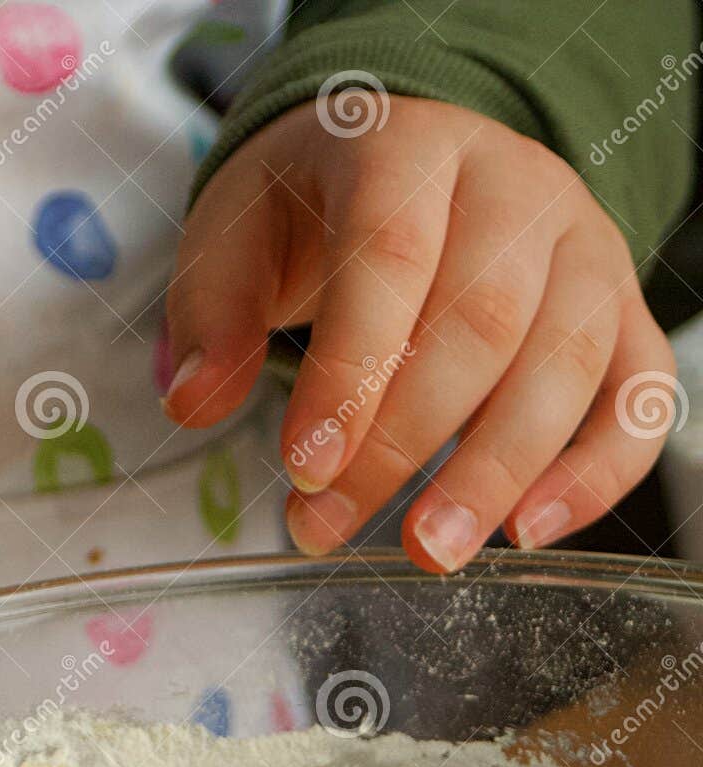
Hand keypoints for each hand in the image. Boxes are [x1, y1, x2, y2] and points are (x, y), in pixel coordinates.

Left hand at [162, 96, 674, 571]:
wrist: (402, 155)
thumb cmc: (309, 208)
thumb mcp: (233, 234)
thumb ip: (209, 316)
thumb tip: (192, 403)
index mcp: (405, 148)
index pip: (388, 256)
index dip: (350, 372)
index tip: (303, 469)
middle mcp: (514, 185)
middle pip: (482, 320)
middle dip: (403, 442)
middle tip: (327, 526)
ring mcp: (582, 244)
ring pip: (568, 360)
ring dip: (497, 471)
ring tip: (428, 551)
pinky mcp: (621, 304)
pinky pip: (639, 391)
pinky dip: (598, 469)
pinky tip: (530, 531)